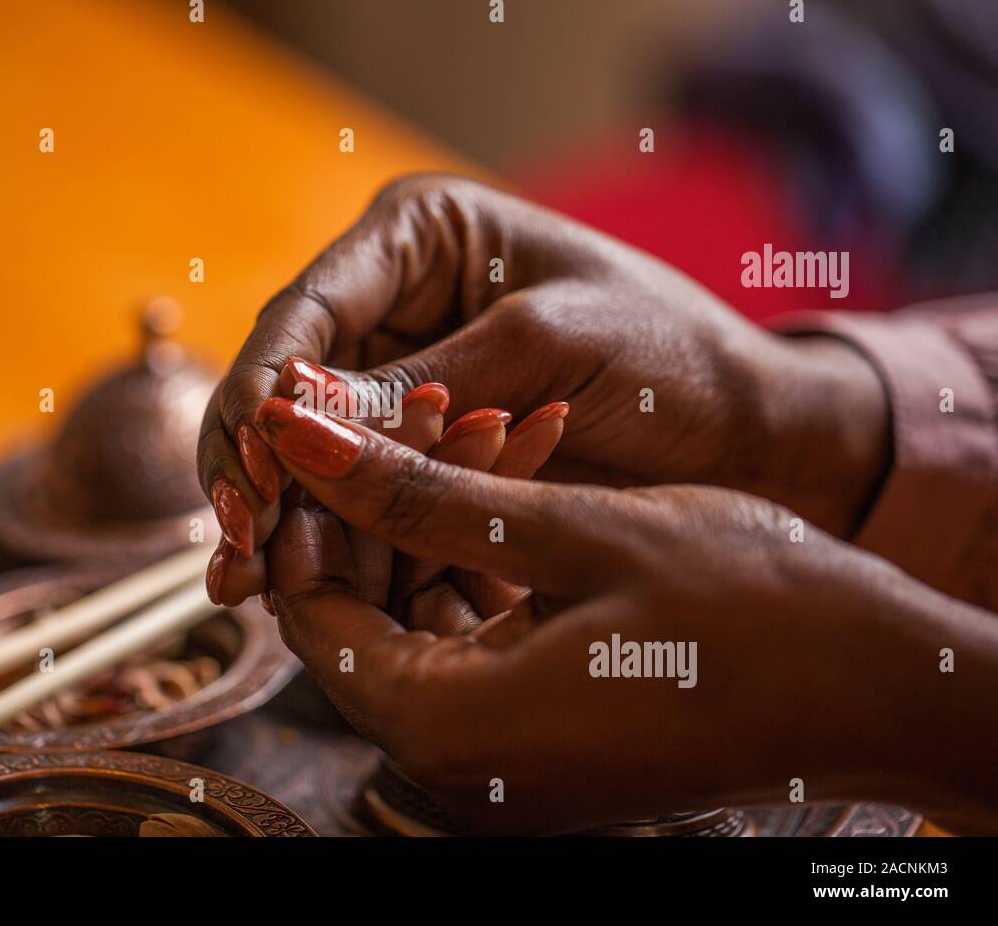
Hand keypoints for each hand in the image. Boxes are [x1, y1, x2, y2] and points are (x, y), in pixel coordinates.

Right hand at [198, 174, 890, 602]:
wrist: (751, 436)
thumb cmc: (671, 356)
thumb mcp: (544, 347)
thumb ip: (418, 386)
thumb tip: (288, 414)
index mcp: (416, 239)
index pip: (307, 312)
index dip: (264, 392)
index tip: (252, 469)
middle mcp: (393, 306)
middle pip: (286, 384)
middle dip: (254, 463)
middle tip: (235, 545)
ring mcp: (404, 382)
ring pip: (307, 446)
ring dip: (272, 512)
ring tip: (240, 585)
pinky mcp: (423, 450)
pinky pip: (357, 488)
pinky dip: (327, 534)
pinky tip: (287, 586)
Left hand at [254, 399, 997, 833]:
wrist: (878, 684)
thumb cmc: (748, 609)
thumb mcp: (573, 531)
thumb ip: (418, 492)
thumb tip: (295, 439)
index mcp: (449, 728)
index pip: (314, 619)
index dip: (313, 515)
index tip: (333, 429)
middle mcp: (458, 766)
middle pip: (366, 620)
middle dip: (387, 509)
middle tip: (431, 409)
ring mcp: (502, 760)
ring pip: (421, 622)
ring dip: (441, 525)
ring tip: (489, 426)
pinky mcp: (541, 738)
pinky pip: (476, 644)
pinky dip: (484, 566)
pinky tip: (520, 481)